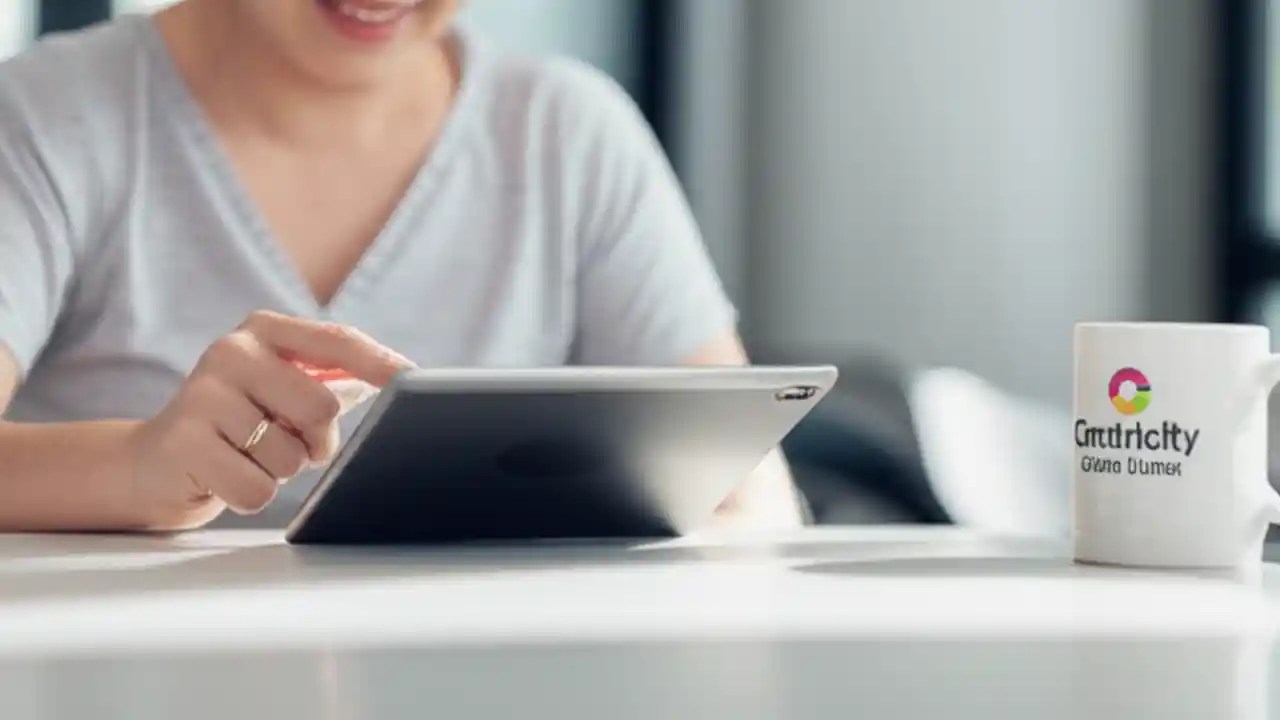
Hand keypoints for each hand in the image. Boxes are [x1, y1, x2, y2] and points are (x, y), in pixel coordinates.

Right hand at [127, 311, 414, 529]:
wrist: (156, 463)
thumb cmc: (241, 427)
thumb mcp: (282, 392)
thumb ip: (332, 381)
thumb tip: (403, 382)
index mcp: (264, 331)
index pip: (336, 341)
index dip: (379, 363)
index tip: (416, 379)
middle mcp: (231, 351)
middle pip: (321, 407)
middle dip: (317, 442)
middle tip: (289, 444)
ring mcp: (202, 393)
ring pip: (289, 456)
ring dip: (280, 472)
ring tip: (248, 456)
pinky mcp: (183, 440)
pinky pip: (257, 488)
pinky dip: (252, 494)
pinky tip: (226, 474)